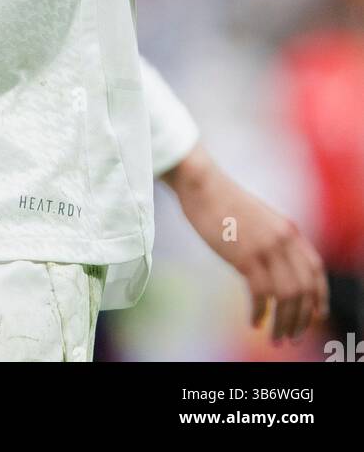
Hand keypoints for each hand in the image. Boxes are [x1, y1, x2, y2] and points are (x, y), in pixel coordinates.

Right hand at [166, 145, 329, 342]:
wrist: (202, 184)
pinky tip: (254, 322)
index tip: (317, 315)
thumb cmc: (223, 201)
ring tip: (276, 338)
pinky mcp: (244, 256)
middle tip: (291, 336)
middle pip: (304, 288)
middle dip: (301, 318)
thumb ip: (272, 237)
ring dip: (283, 322)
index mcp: (288, 229)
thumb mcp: (258, 218)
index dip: (319, 295)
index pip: (315, 269)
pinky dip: (260, 313)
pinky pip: (261, 294)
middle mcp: (283, 239)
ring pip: (286, 296)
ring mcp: (265, 247)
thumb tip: (276, 265)